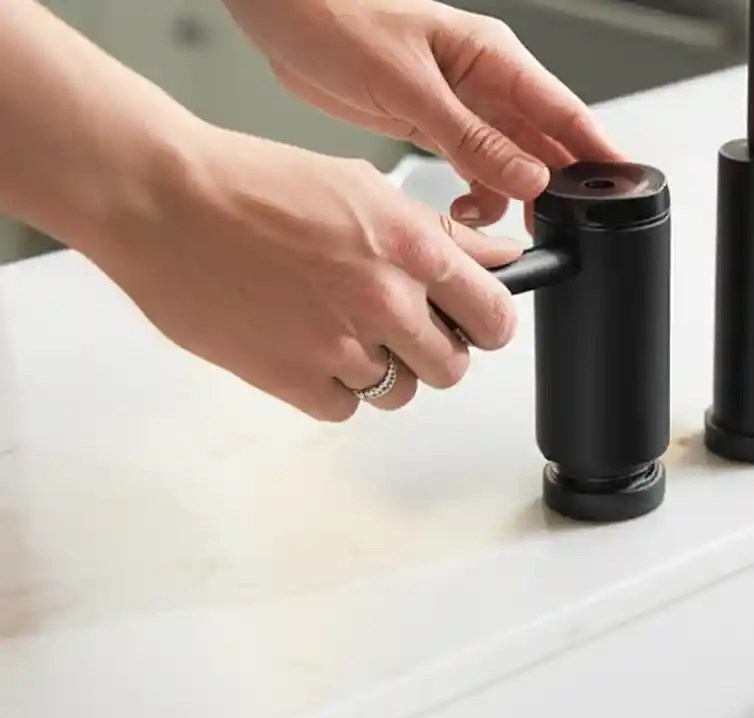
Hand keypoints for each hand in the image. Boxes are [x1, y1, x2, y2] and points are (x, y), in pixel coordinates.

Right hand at [90, 123, 521, 420]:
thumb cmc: (254, 185)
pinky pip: (345, 408)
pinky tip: (306, 344)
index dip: (489, 323)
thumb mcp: (365, 188)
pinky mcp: (293, 381)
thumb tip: (501, 257)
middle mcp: (386, 301)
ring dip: (382, 368)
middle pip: (454, 367)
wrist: (163, 202)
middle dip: (435, 350)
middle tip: (401, 326)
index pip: (495, 315)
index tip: (477, 322)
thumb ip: (441, 234)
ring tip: (338, 324)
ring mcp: (341, 347)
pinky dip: (332, 387)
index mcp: (412, 248)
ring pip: (400, 392)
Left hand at [222, 0, 625, 226]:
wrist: (282, 15)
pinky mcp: (432, 124)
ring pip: (509, 160)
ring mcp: (460, 105)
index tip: (621, 187)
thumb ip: (471, 138)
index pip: (562, 110)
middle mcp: (485, 81)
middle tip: (560, 227)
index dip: (596, 151)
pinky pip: (472, 166)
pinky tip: (461, 211)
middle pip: (542, 142)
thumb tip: (528, 176)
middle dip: (554, 185)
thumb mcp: (410, 88)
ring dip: (507, 195)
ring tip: (488, 222)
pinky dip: (474, 194)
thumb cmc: (339, 23)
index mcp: (493, 57)